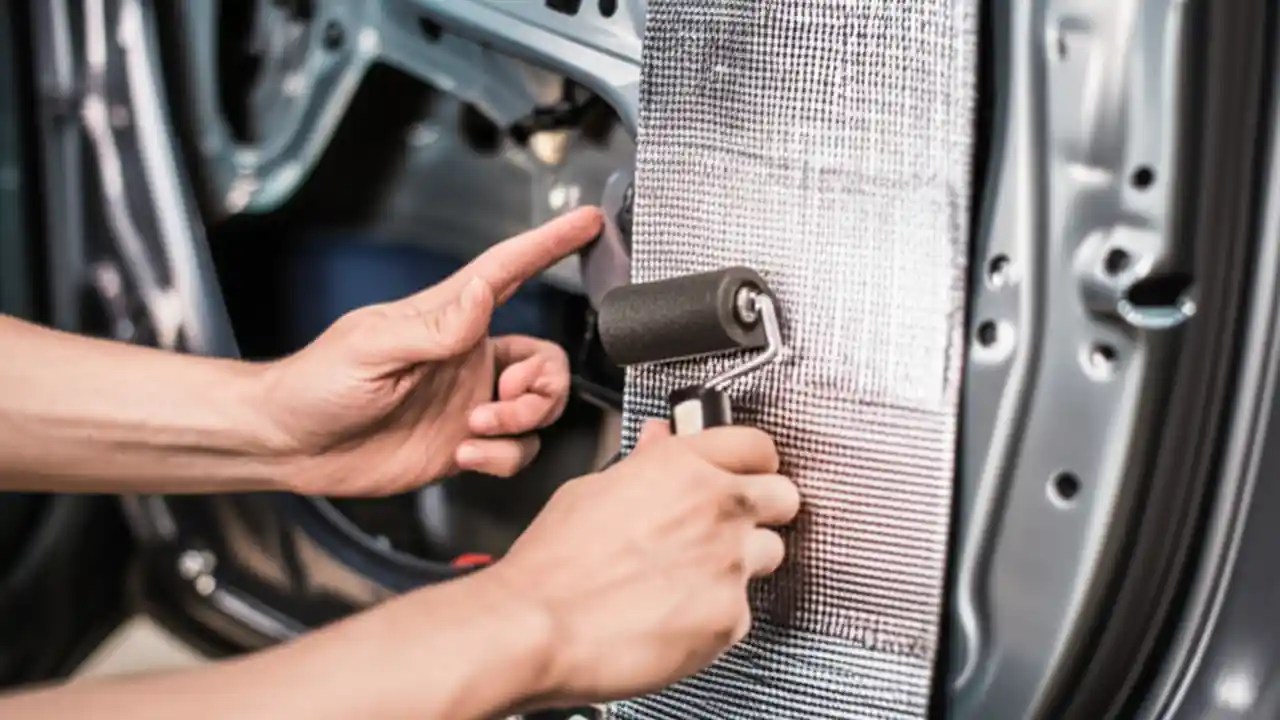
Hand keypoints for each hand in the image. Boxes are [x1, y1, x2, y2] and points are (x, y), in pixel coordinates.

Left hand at [259, 207, 603, 495]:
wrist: (291, 447)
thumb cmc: (316, 384)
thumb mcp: (371, 347)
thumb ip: (435, 326)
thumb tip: (486, 291)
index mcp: (447, 319)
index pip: (509, 271)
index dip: (550, 244)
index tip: (589, 221)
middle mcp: (468, 357)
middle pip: (547, 360)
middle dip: (544, 386)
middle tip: (503, 401)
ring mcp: (470, 400)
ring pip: (540, 407)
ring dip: (522, 422)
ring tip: (477, 429)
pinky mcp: (467, 442)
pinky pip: (517, 450)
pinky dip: (503, 457)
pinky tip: (466, 455)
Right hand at [489, 422, 799, 706]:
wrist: (538, 628)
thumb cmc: (553, 564)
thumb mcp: (592, 489)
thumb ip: (644, 463)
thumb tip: (660, 443)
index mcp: (682, 466)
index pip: (758, 444)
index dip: (753, 461)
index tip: (747, 472)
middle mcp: (716, 507)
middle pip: (784, 496)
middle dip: (762, 509)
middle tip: (729, 525)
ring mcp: (730, 563)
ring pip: (769, 554)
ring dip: (741, 562)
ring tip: (691, 577)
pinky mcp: (731, 618)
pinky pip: (743, 610)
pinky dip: (718, 614)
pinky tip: (677, 614)